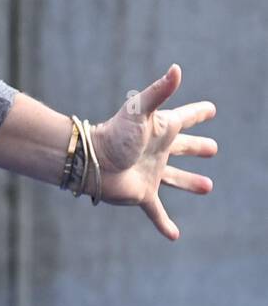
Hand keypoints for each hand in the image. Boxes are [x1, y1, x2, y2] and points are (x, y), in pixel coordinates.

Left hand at [91, 65, 216, 239]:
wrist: (92, 163)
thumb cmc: (115, 134)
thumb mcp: (139, 111)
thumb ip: (159, 92)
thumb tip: (176, 70)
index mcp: (161, 130)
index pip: (185, 118)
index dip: (198, 113)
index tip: (211, 109)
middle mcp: (157, 151)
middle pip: (183, 148)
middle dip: (198, 147)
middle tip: (213, 148)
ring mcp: (151, 173)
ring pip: (175, 179)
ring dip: (190, 183)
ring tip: (208, 186)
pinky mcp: (142, 194)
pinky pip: (156, 212)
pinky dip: (164, 224)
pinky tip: (174, 235)